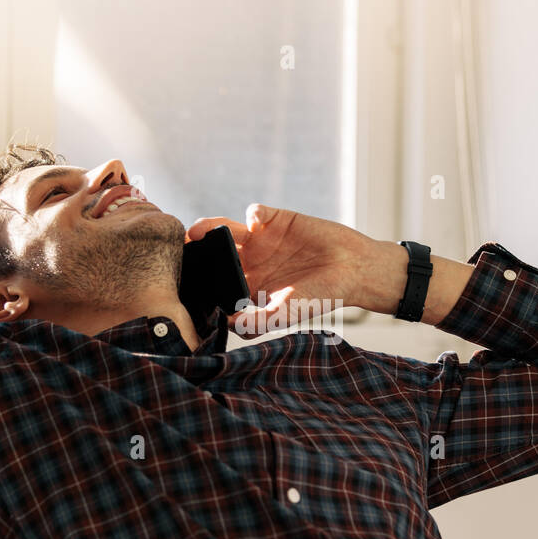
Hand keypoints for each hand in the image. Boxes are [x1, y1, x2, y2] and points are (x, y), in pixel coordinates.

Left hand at [187, 204, 399, 334]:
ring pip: (226, 229)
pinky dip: (252, 214)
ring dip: (210, 227)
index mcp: (247, 285)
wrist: (353, 270)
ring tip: (198, 230)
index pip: (215, 281)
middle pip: (213, 252)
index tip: (184, 281)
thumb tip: (227, 324)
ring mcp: (262, 240)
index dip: (200, 280)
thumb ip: (257, 321)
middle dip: (197, 251)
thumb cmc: (322, 297)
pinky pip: (256, 213)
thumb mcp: (287, 314)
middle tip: (184, 252)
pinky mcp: (277, 220)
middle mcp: (250, 261)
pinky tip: (255, 223)